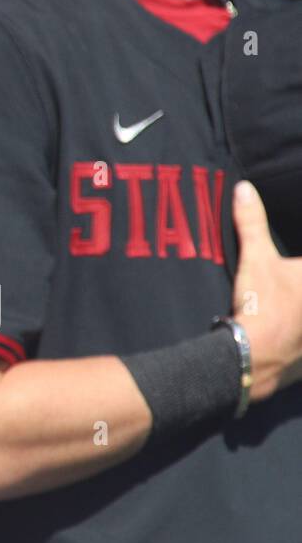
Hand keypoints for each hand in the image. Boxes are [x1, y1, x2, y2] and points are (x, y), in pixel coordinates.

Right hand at [231, 181, 301, 400]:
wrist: (254, 353)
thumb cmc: (262, 303)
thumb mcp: (255, 258)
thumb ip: (252, 223)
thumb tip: (245, 189)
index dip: (297, 267)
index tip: (288, 270)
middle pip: (300, 280)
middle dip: (293, 278)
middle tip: (283, 283)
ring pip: (301, 312)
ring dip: (295, 308)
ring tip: (284, 302)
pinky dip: (297, 331)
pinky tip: (288, 328)